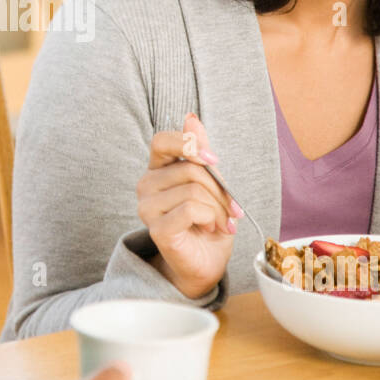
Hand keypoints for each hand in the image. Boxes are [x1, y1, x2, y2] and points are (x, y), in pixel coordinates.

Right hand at [136, 112, 236, 298]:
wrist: (206, 262)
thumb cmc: (208, 221)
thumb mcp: (210, 182)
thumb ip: (199, 151)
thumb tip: (190, 118)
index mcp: (158, 169)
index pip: (162, 140)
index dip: (189, 144)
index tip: (214, 160)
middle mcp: (147, 186)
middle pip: (190, 168)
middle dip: (220, 188)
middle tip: (232, 209)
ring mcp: (147, 208)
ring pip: (193, 190)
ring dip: (219, 208)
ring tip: (222, 222)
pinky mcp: (157, 230)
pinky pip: (191, 209)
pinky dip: (210, 218)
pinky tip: (210, 228)